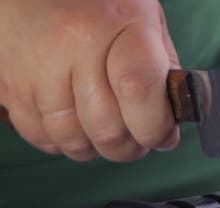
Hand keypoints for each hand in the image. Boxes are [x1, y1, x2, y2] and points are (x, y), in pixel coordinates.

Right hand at [0, 0, 179, 161]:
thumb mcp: (145, 22)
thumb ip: (164, 71)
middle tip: (139, 139)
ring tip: (109, 130)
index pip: (140, 92)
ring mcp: (36, 70)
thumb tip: (170, 126)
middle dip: (131, 147)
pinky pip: (42, 138)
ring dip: (98, 148)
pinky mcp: (11, 87)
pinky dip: (65, 142)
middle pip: (107, 130)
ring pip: (74, 141)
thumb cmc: (99, 5)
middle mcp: (72, 48)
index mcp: (117, 27)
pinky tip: (77, 122)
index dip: (156, 127)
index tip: (163, 135)